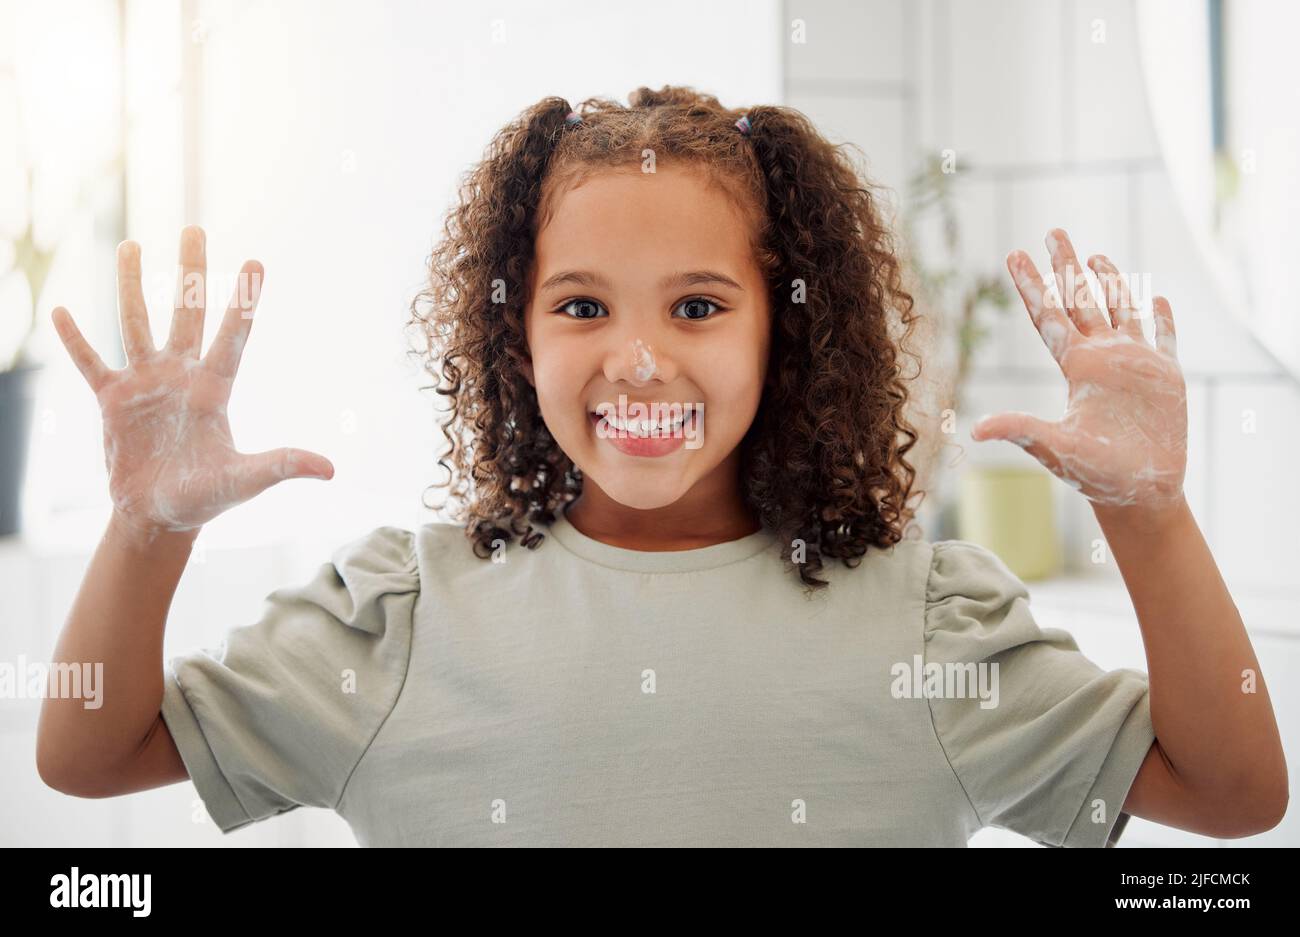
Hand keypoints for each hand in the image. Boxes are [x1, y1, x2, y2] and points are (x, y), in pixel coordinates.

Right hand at [51, 226, 333, 538]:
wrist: (160, 516)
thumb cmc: (206, 497)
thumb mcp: (244, 481)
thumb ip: (281, 466)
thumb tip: (331, 469)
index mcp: (215, 389)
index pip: (232, 336)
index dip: (244, 301)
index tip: (257, 262)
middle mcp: (181, 376)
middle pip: (185, 312)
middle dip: (191, 272)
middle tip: (196, 229)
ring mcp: (145, 384)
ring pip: (136, 324)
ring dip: (131, 285)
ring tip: (131, 243)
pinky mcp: (112, 400)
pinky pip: (91, 363)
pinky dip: (76, 341)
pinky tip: (61, 311)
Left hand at [970, 228, 1186, 508]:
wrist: (1140, 493)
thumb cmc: (1095, 474)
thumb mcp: (1054, 447)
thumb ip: (1020, 431)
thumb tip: (974, 431)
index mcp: (1076, 367)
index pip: (1049, 315)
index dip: (1033, 285)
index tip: (1014, 254)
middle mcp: (1101, 358)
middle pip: (1081, 300)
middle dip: (1067, 266)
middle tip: (1053, 232)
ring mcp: (1134, 365)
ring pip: (1119, 310)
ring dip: (1110, 282)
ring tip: (1097, 254)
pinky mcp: (1166, 377)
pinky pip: (1163, 338)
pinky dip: (1161, 317)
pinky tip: (1157, 296)